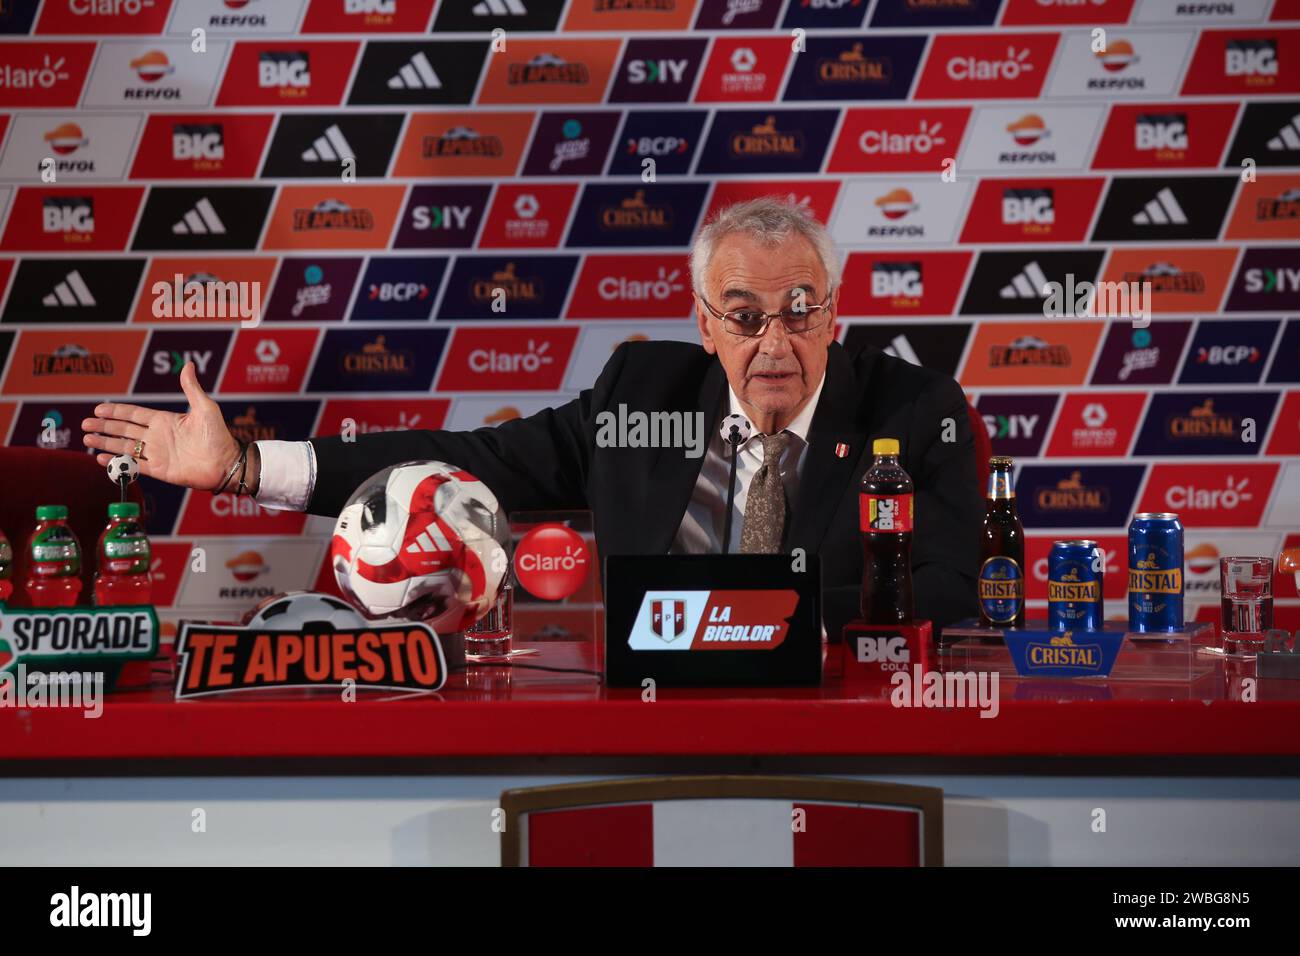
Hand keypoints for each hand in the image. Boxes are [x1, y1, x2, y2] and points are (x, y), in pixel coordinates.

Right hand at [82, 361, 240, 490]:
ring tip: (87, 438)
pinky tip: (101, 458)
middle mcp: (157, 437)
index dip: (116, 411)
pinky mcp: (159, 470)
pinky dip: (117, 462)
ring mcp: (157, 454)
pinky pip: (134, 465)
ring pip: (125, 447)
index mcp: (165, 420)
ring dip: (105, 442)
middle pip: (124, 429)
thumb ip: (191, 388)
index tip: (98, 408)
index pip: (134, 414)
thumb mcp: (205, 408)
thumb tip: (188, 364)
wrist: (226, 464)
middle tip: (85, 423)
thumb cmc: (218, 436)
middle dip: (104, 426)